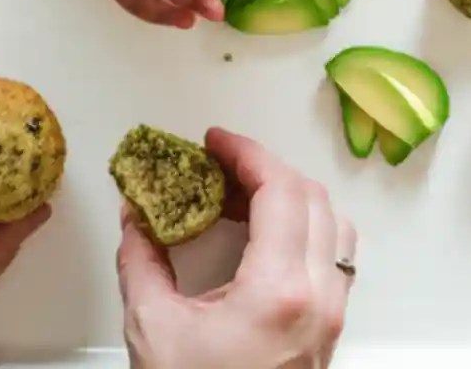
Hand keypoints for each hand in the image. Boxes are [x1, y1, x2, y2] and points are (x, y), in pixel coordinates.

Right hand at [117, 128, 356, 368]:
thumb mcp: (152, 327)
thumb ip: (140, 258)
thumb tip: (136, 213)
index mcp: (280, 290)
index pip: (280, 190)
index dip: (247, 153)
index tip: (215, 141)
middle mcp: (320, 297)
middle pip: (312, 197)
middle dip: (265, 168)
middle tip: (220, 163)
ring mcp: (332, 314)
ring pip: (333, 224)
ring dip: (292, 195)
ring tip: (241, 195)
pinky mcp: (330, 328)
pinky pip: (335, 255)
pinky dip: (306, 226)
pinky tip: (265, 234)